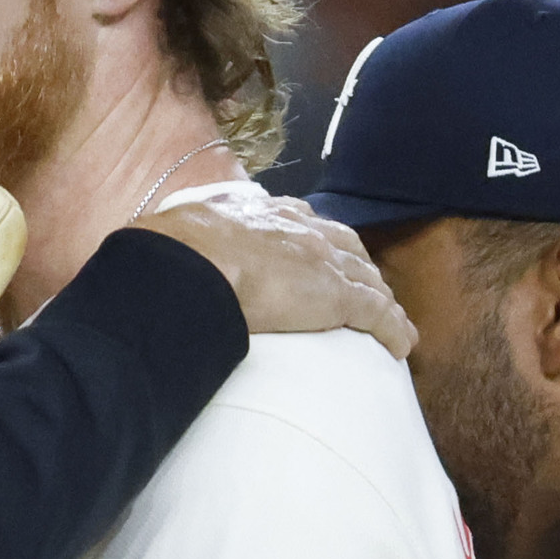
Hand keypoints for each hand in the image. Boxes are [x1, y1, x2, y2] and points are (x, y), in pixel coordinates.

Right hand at [134, 188, 413, 360]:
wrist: (190, 263)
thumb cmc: (172, 251)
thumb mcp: (179, 232)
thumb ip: (184, 237)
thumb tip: (157, 248)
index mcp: (262, 213)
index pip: (301, 222)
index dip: (316, 239)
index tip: (320, 251)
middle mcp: (300, 229)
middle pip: (344, 246)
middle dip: (358, 264)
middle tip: (364, 285)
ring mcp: (322, 261)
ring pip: (367, 278)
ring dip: (380, 297)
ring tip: (388, 316)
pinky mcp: (337, 296)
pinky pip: (377, 314)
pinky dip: (393, 329)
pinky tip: (402, 345)